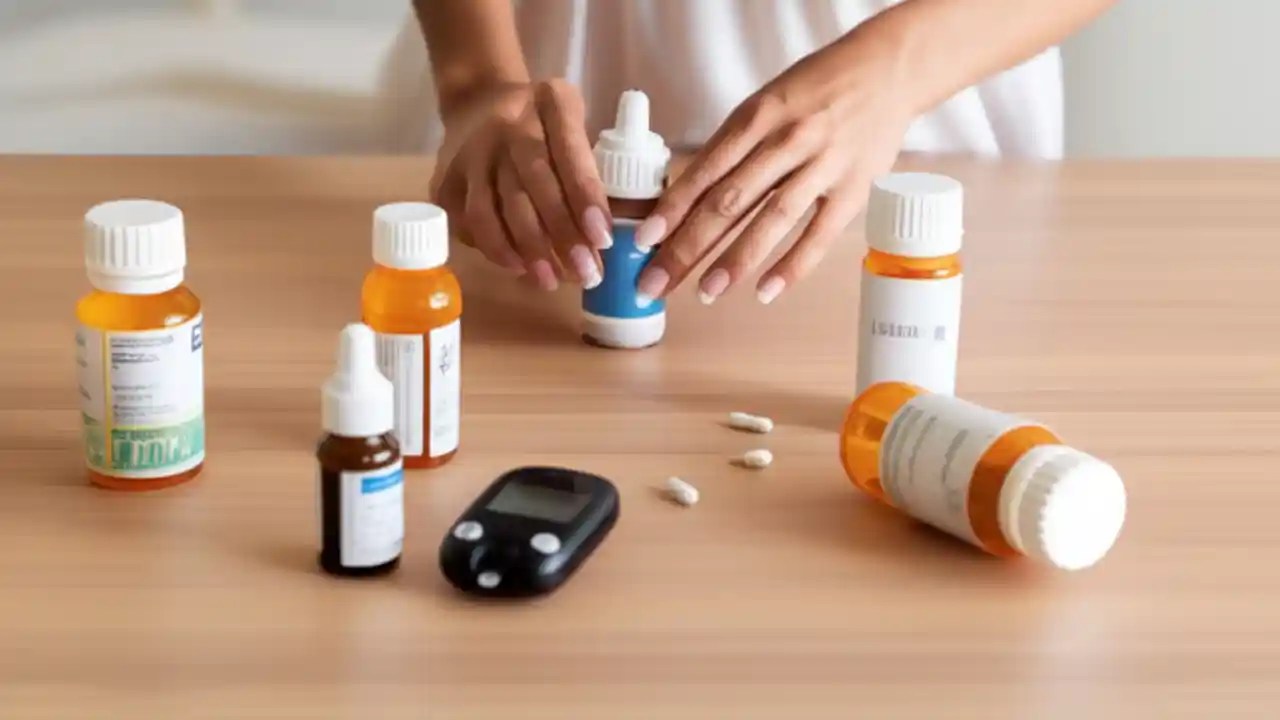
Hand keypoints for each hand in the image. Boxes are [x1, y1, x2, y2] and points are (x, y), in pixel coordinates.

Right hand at [430, 80, 613, 290]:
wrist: (477, 100)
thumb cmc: (540, 121)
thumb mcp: (571, 121)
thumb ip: (586, 164)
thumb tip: (600, 235)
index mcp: (548, 104)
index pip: (569, 154)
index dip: (585, 199)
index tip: (602, 240)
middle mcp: (505, 126)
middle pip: (533, 186)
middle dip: (561, 235)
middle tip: (586, 274)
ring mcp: (470, 154)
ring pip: (494, 210)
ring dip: (524, 250)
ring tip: (551, 281)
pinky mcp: (445, 179)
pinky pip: (468, 222)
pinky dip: (494, 249)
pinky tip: (518, 267)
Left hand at [633, 41, 911, 304]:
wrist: (888, 70)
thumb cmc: (816, 90)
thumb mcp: (766, 103)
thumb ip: (732, 149)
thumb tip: (686, 200)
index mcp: (756, 117)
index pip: (705, 171)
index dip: (672, 209)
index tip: (644, 242)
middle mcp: (787, 140)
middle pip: (729, 202)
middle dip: (688, 246)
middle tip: (657, 283)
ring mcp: (823, 166)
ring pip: (771, 220)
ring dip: (735, 261)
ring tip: (706, 293)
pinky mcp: (853, 189)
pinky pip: (819, 235)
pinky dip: (792, 266)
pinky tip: (765, 292)